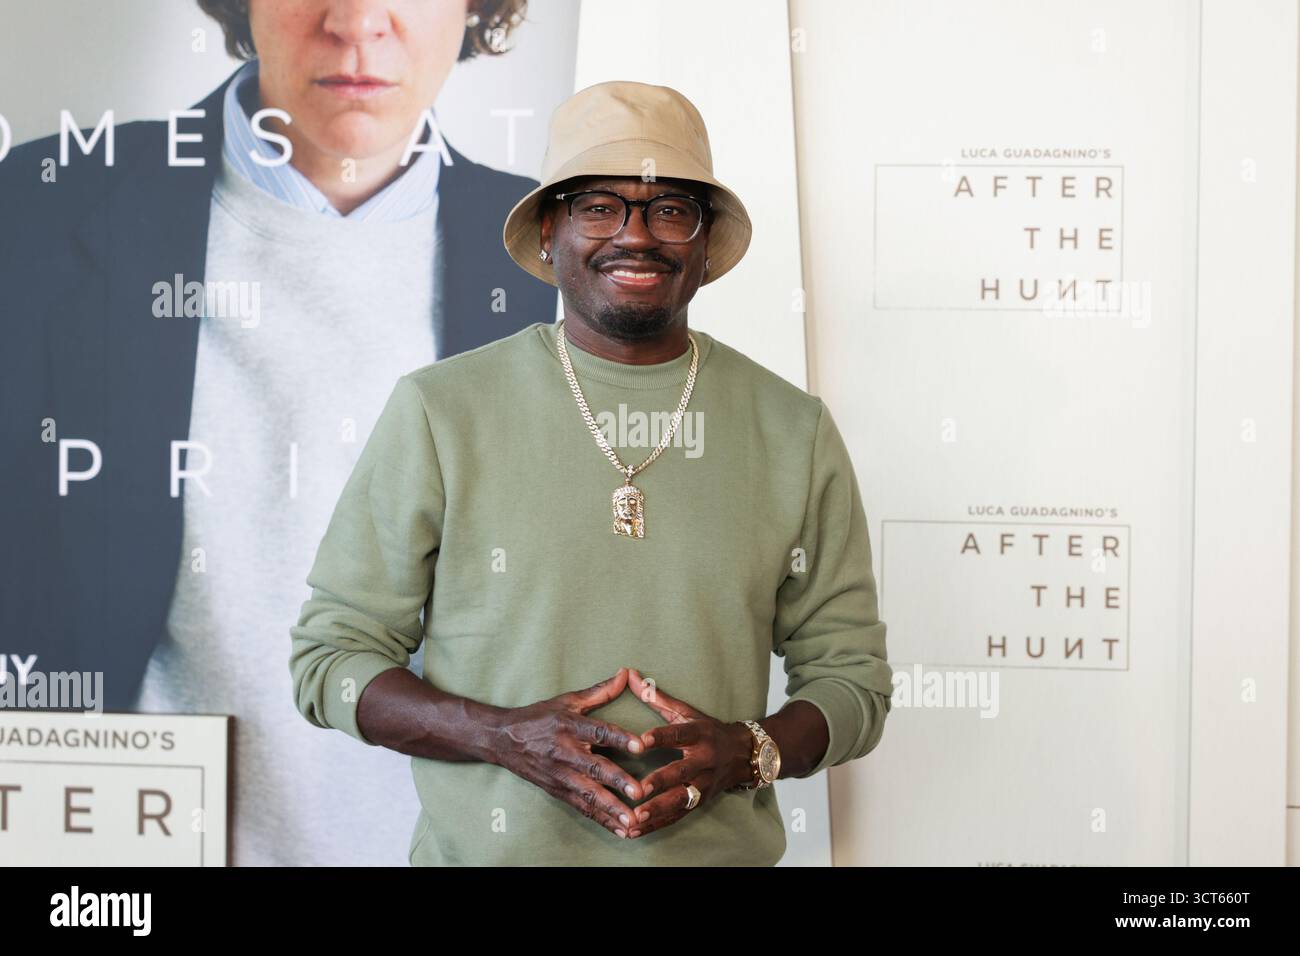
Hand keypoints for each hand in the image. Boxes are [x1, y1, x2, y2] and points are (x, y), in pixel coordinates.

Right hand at [493, 667, 648, 838]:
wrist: (502, 740)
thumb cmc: (539, 717)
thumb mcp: (567, 701)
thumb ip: (599, 691)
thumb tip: (627, 674)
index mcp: (569, 726)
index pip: (598, 732)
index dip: (619, 738)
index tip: (640, 746)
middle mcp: (564, 752)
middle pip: (594, 768)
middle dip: (617, 781)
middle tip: (639, 792)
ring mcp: (559, 774)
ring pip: (588, 794)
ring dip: (611, 808)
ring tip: (632, 821)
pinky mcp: (557, 790)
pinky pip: (581, 807)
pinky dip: (601, 819)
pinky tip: (620, 829)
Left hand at [623, 668, 754, 838]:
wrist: (745, 754)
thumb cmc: (708, 730)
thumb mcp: (686, 712)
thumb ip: (656, 697)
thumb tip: (629, 674)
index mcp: (699, 734)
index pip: (678, 734)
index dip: (660, 737)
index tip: (641, 740)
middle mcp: (704, 761)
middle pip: (681, 772)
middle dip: (660, 782)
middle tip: (638, 789)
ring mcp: (703, 785)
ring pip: (680, 800)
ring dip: (657, 810)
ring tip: (635, 818)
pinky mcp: (700, 802)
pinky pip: (677, 816)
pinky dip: (656, 825)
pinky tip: (635, 831)